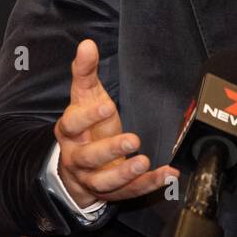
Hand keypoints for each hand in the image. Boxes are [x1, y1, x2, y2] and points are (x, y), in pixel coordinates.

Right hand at [53, 39, 177, 207]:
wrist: (77, 167)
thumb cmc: (85, 126)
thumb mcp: (85, 97)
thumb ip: (85, 72)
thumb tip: (87, 44)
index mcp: (69, 133)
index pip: (71, 125)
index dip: (88, 117)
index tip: (108, 106)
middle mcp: (77, 158)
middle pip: (88, 157)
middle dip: (110, 150)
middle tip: (133, 140)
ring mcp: (92, 178)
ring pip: (104, 181)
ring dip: (125, 173)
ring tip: (144, 161)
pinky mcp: (111, 192)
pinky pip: (129, 192)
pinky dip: (149, 185)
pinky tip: (167, 175)